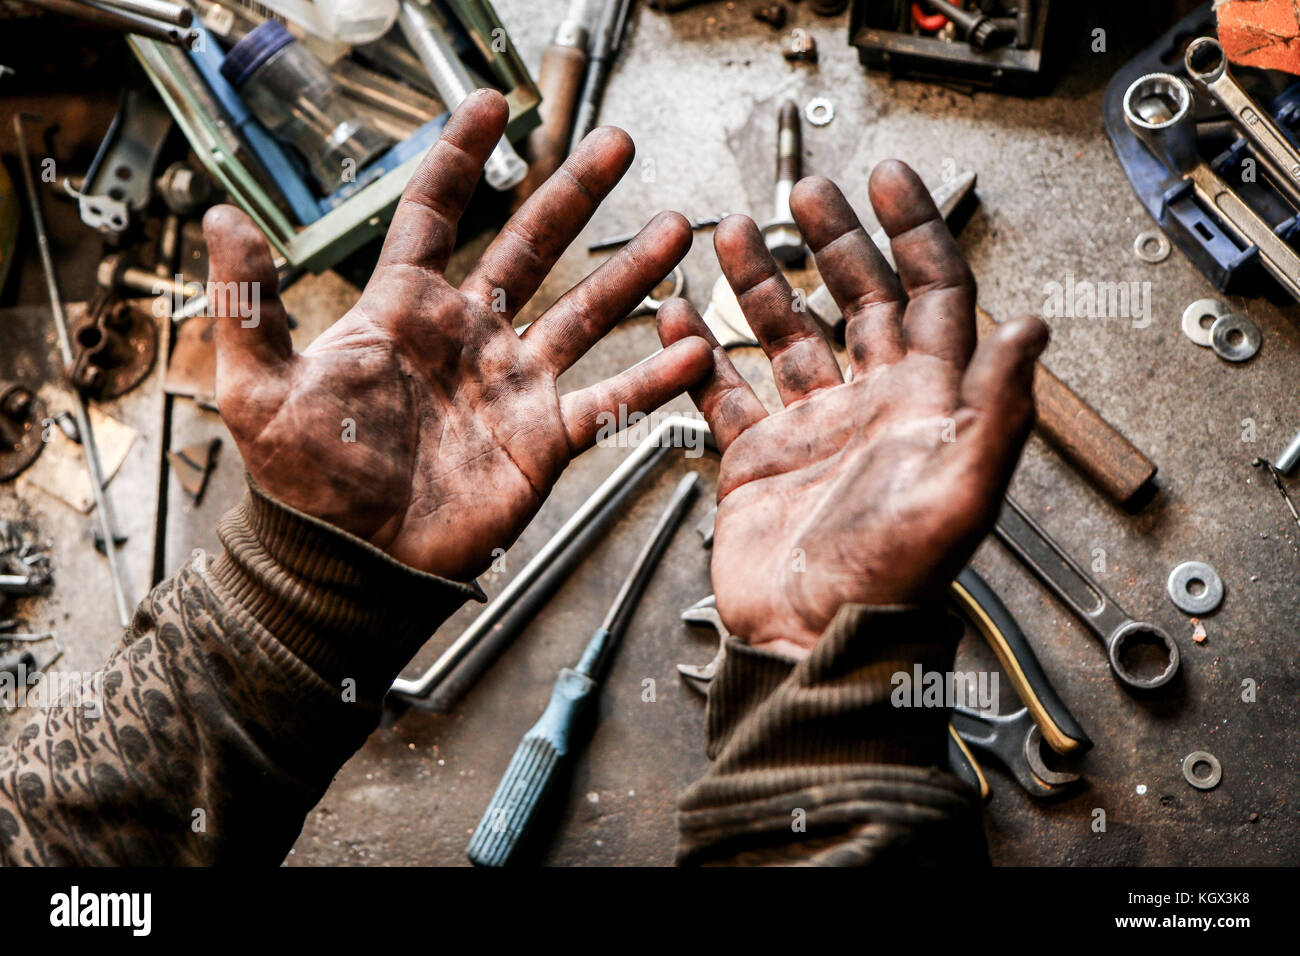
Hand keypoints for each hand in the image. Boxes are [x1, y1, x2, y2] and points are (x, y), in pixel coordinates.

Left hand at [203, 90, 710, 580]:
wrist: (347, 563)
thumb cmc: (302, 480)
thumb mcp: (258, 386)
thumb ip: (250, 303)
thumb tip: (220, 217)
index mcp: (403, 313)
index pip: (436, 213)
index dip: (461, 156)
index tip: (491, 104)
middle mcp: (467, 338)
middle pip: (531, 248)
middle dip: (573, 194)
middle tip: (617, 146)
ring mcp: (511, 385)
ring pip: (583, 314)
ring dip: (630, 273)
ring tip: (677, 228)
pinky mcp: (540, 439)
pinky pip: (607, 403)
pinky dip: (650, 381)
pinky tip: (691, 352)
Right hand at [657, 162, 1047, 658]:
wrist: (812, 643)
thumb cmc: (890, 581)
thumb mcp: (958, 495)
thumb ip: (997, 410)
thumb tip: (1033, 330)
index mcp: (924, 406)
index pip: (931, 296)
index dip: (916, 232)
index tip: (890, 180)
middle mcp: (869, 406)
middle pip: (858, 300)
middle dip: (835, 240)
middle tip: (807, 192)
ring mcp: (809, 429)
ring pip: (786, 334)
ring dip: (762, 282)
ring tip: (733, 232)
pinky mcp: (755, 458)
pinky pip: (724, 390)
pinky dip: (699, 352)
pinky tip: (680, 316)